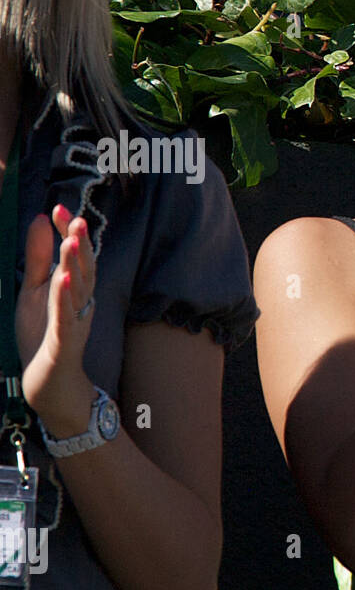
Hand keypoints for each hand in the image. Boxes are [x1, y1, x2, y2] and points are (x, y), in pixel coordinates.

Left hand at [16, 204, 96, 432]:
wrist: (48, 381)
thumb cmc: (43, 335)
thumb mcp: (34, 290)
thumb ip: (37, 257)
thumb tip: (40, 219)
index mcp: (73, 287)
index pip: (75, 255)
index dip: (68, 233)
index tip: (58, 209)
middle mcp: (80, 301)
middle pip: (84, 268)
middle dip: (79, 244)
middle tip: (76, 218)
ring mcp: (75, 320)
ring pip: (79, 290)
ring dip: (76, 266)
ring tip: (70, 242)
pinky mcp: (65, 341)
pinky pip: (67, 317)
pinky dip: (66, 299)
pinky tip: (65, 280)